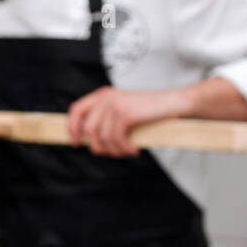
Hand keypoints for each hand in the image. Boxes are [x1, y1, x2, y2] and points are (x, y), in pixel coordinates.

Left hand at [67, 86, 191, 157]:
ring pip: (102, 138)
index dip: (72, 128)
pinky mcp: (125, 113)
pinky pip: (115, 140)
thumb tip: (86, 140)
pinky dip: (124, 149)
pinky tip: (133, 150)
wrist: (175, 102)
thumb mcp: (122, 109)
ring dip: (114, 150)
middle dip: (98, 146)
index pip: (76, 110)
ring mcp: (115, 104)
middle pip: (87, 130)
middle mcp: (106, 97)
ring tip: (125, 151)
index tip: (76, 143)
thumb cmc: (149, 111)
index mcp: (102, 95)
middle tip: (112, 152)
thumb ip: (105, 119)